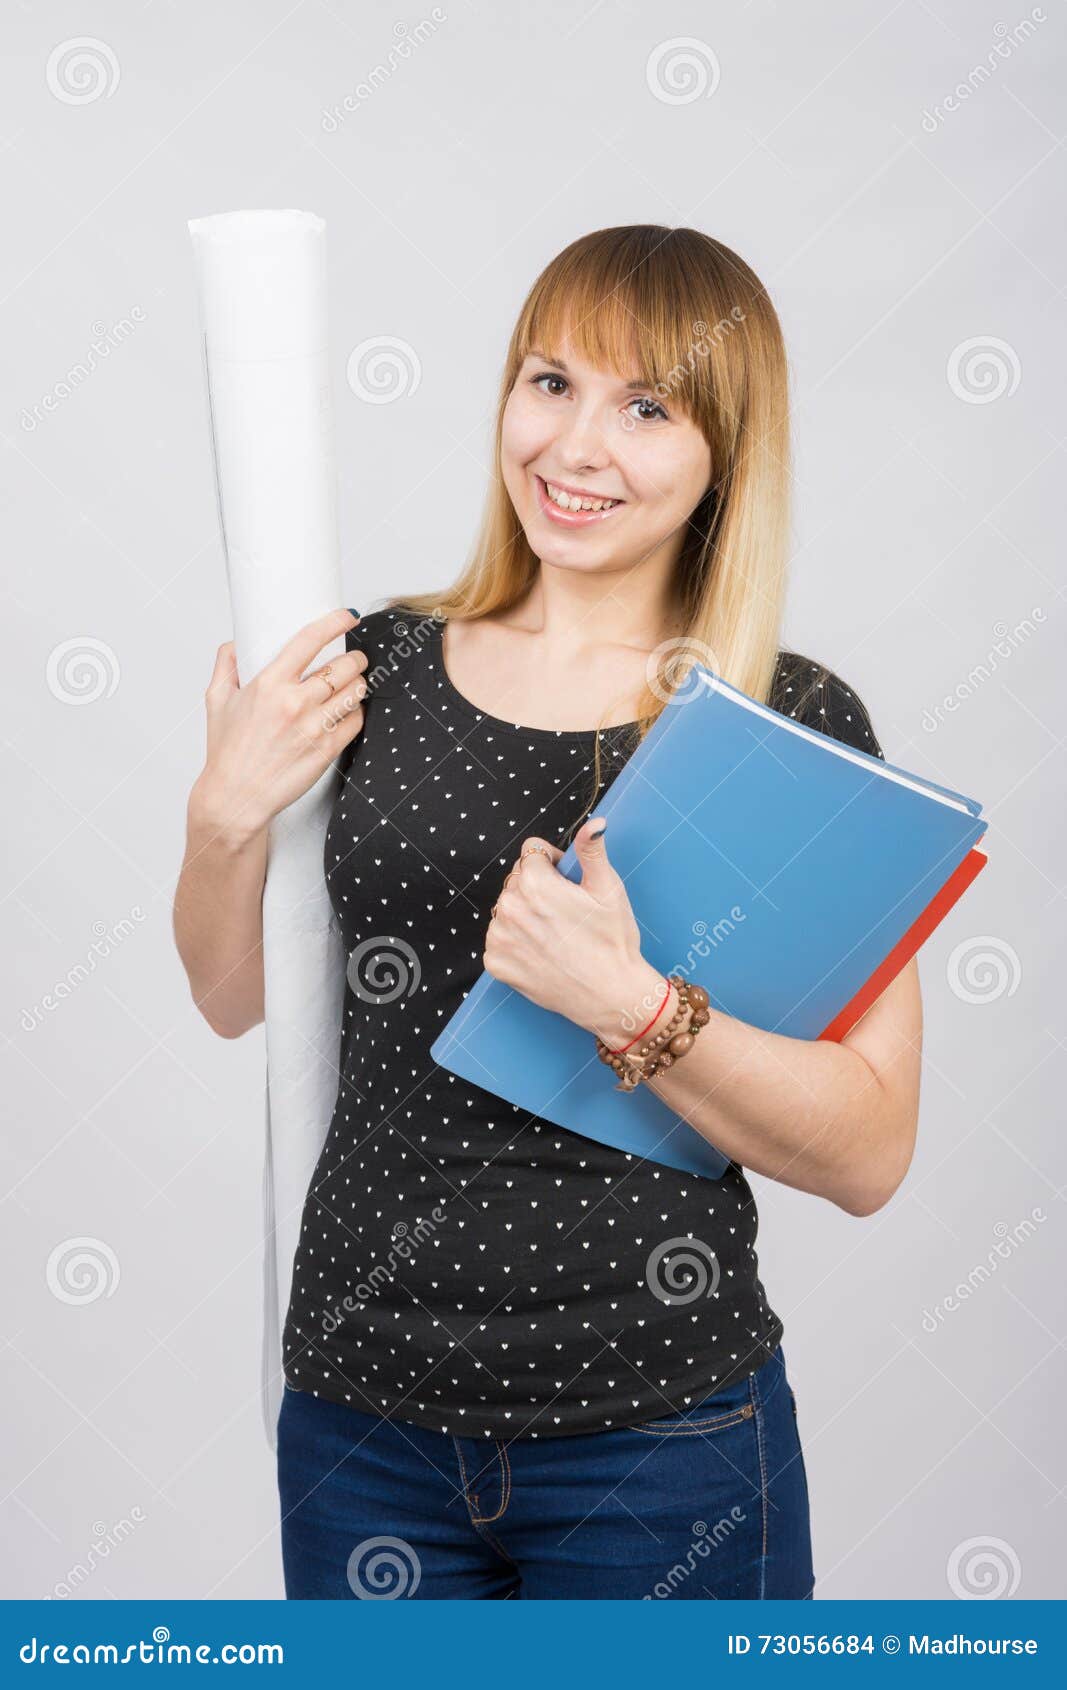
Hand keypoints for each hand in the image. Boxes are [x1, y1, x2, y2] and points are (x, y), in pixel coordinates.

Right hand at [193, 607, 366, 844]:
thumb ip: (226, 665)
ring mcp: (314, 727)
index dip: (335, 622)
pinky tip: (349, 711)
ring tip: (354, 683)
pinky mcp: (327, 750)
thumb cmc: (226, 751)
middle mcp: (294, 703)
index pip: (310, 640)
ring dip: (359, 683)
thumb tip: (235, 642)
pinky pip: (356, 720)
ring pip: (355, 691)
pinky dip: (357, 712)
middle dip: (355, 658)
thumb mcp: (216, 701)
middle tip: (355, 659)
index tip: (347, 616)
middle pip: (344, 666)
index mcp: (268, 684)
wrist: (237, 797)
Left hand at [482, 815, 667, 1043]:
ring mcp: (499, 936)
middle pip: (518, 880)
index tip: (569, 884)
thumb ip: (592, 851)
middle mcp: (509, 907)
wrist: (610, 995)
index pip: (531, 853)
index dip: (553, 864)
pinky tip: (542, 952)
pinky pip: (500, 939)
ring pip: (508, 909)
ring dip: (525, 915)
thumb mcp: (608, 889)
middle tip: (566, 914)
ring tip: (555, 935)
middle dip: (538, 888)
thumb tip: (594, 823)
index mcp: (534, 883)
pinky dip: (516, 943)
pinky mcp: (495, 962)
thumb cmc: (613, 941)